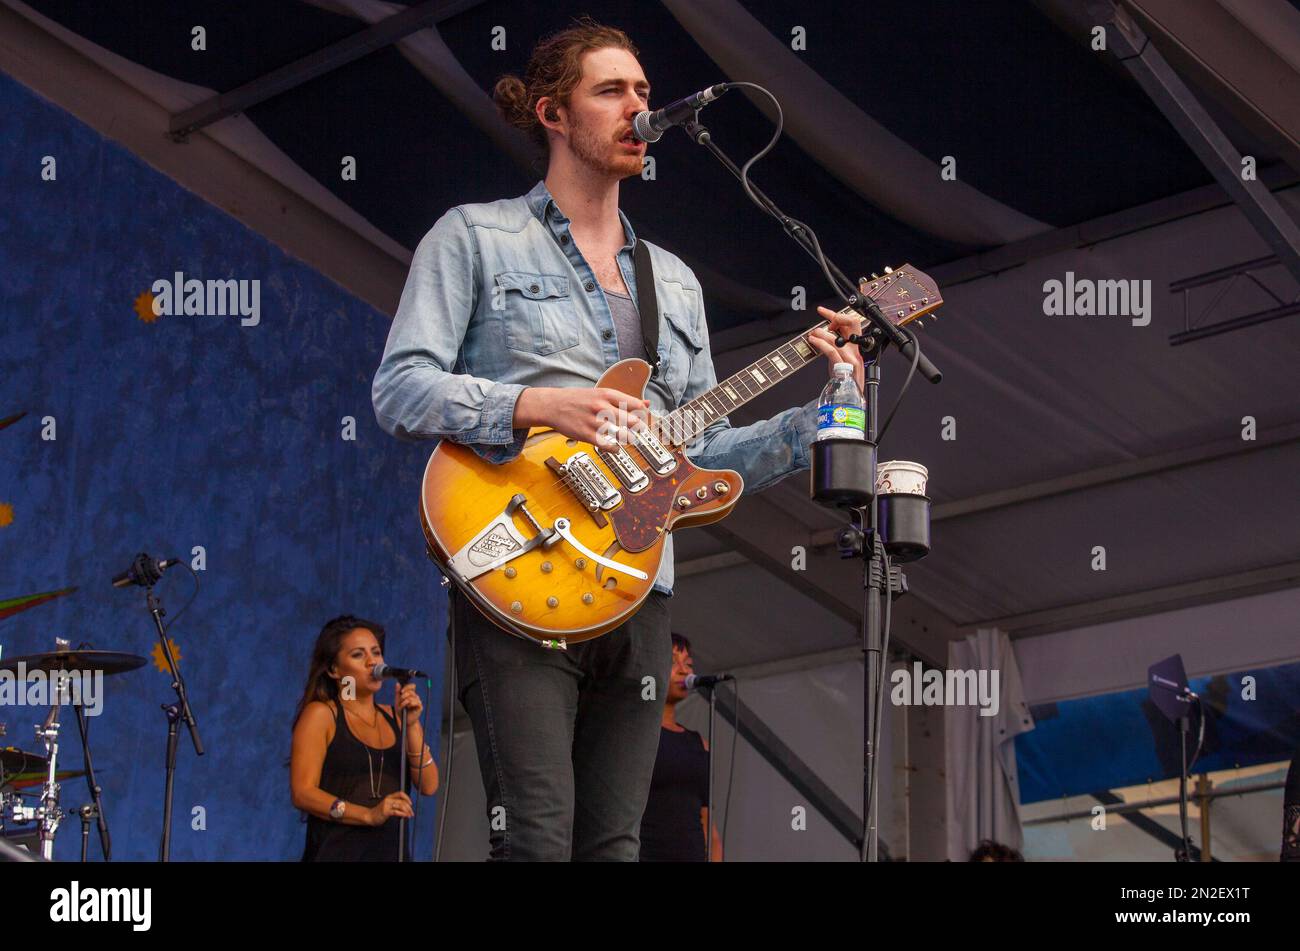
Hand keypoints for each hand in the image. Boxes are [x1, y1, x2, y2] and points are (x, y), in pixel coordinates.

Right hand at [367, 791, 413, 825]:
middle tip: (411, 812)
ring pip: (400, 806)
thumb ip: (395, 805)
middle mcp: (388, 800)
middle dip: (409, 808)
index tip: (411, 804)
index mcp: (389, 797)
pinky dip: (402, 814)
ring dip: (407, 811)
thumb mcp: (388, 805)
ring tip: (409, 815)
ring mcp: (387, 805)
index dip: (407, 798)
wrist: (370, 816)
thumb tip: (407, 808)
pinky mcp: (385, 811)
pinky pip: (396, 812)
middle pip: (402, 801)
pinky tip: (404, 816)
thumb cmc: (380, 812)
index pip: (400, 793)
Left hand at [395, 681, 421, 726]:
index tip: (401, 691)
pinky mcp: (420, 706)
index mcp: (410, 694)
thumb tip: (397, 684)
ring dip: (405, 702)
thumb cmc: (402, 711)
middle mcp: (415, 697)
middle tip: (401, 701)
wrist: (405, 721)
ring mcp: (418, 701)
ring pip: (412, 697)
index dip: (407, 687)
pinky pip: (416, 702)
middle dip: (403, 696)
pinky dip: (410, 704)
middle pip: (411, 691)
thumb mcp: (397, 701)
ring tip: (404, 706)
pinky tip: (408, 707)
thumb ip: (397, 693)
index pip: (412, 686)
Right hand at [516, 386, 650, 448]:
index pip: (634, 404)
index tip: (644, 418)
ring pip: (620, 433)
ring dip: (629, 439)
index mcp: (606, 394)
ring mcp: (594, 421)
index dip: (643, 413)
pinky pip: (606, 445)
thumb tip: (646, 403)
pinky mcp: (586, 434)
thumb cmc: (578, 399)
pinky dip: (614, 449)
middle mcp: (601, 407)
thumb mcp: (600, 393)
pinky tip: (615, 448)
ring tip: (629, 439)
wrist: (552, 405)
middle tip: (640, 430)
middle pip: (630, 419)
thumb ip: (623, 399)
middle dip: (639, 428)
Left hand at [810, 305, 866, 392]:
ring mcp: (851, 359)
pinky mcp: (844, 367)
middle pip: (853, 323)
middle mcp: (855, 350)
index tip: (823, 311)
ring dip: (822, 332)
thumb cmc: (844, 382)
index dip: (836, 314)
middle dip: (837, 317)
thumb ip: (834, 346)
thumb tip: (823, 333)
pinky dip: (821, 343)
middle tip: (824, 319)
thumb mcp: (839, 360)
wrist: (849, 400)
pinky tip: (813, 341)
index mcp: (855, 347)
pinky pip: (832, 351)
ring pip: (838, 337)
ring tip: (813, 334)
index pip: (851, 323)